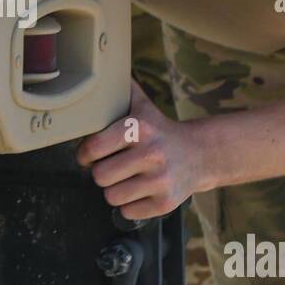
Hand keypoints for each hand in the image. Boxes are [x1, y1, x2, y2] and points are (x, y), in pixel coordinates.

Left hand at [76, 80, 208, 220]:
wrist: (200, 154)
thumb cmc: (160, 130)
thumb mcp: (142, 106)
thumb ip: (119, 89)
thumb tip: (97, 71)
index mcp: (140, 127)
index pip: (92, 148)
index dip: (84, 155)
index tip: (89, 156)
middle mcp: (152, 153)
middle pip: (99, 177)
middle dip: (101, 174)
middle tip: (111, 167)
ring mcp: (160, 181)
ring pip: (111, 197)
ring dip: (114, 190)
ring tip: (126, 179)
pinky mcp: (166, 203)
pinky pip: (127, 213)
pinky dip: (129, 206)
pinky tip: (139, 191)